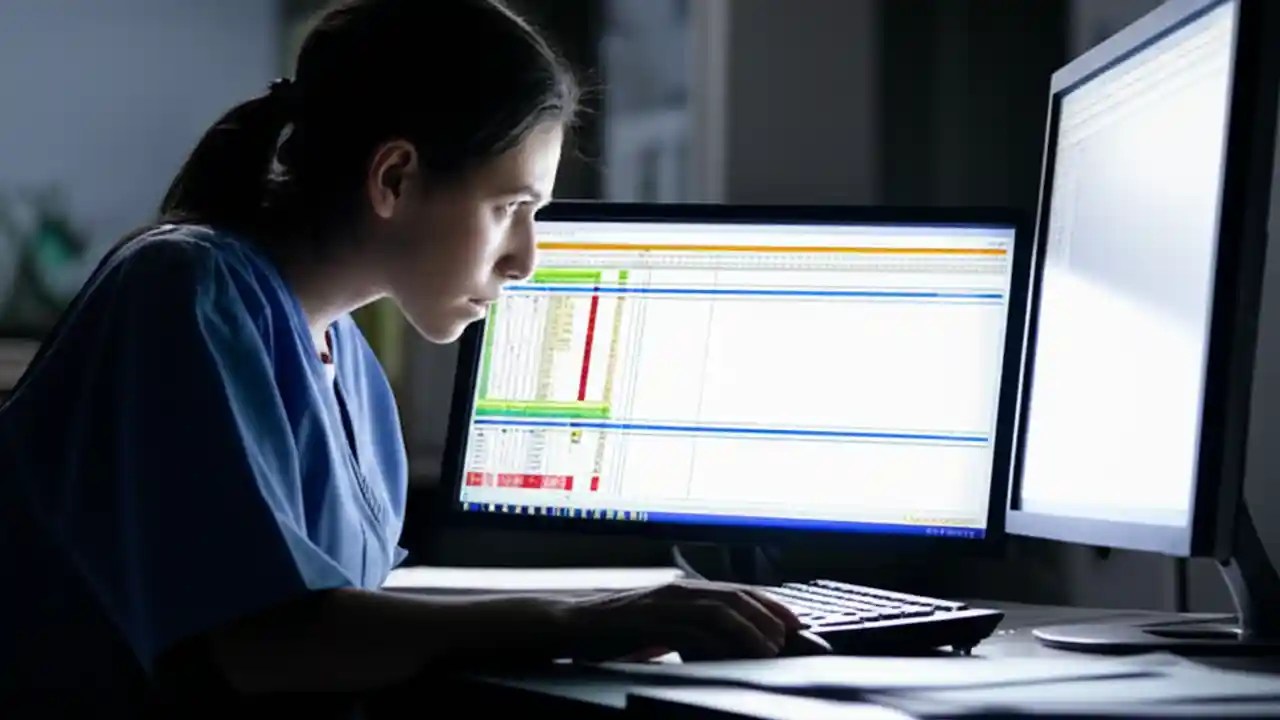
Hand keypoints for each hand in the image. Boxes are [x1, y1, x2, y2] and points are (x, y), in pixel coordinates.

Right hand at [563, 579, 804, 661]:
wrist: (572, 625)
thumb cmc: (613, 631)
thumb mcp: (660, 629)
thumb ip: (688, 631)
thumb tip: (719, 647)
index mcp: (683, 589)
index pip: (736, 590)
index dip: (769, 604)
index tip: (793, 621)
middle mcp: (680, 588)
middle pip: (738, 594)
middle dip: (771, 613)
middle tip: (794, 634)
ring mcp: (668, 600)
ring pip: (725, 606)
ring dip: (754, 626)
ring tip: (773, 646)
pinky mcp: (656, 617)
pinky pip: (700, 625)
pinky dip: (727, 637)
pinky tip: (742, 650)